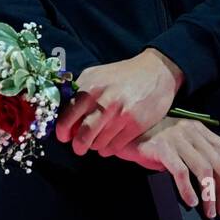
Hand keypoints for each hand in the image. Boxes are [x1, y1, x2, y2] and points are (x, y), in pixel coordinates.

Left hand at [56, 49, 181, 157]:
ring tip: (97, 141)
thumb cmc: (122, 75)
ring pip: (98, 144)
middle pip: (82, 135)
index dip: (62, 131)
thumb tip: (63, 114)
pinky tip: (110, 141)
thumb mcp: (96, 75)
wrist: (156, 71)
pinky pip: (114, 147)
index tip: (64, 136)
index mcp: (90, 87)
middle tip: (79, 147)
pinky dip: (109, 149)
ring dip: (95, 146)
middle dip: (78, 145)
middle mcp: (103, 101)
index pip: (67, 116)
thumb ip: (79, 92)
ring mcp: (120, 114)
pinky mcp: (135, 124)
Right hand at [118, 117, 219, 218]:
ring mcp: (176, 137)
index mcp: (200, 130)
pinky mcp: (161, 147)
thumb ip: (196, 155)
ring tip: (208, 211)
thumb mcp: (180, 144)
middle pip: (218, 164)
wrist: (124, 133)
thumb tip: (215, 187)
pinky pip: (181, 171)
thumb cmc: (153, 143)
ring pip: (204, 169)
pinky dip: (188, 189)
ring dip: (210, 194)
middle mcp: (191, 131)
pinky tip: (190, 201)